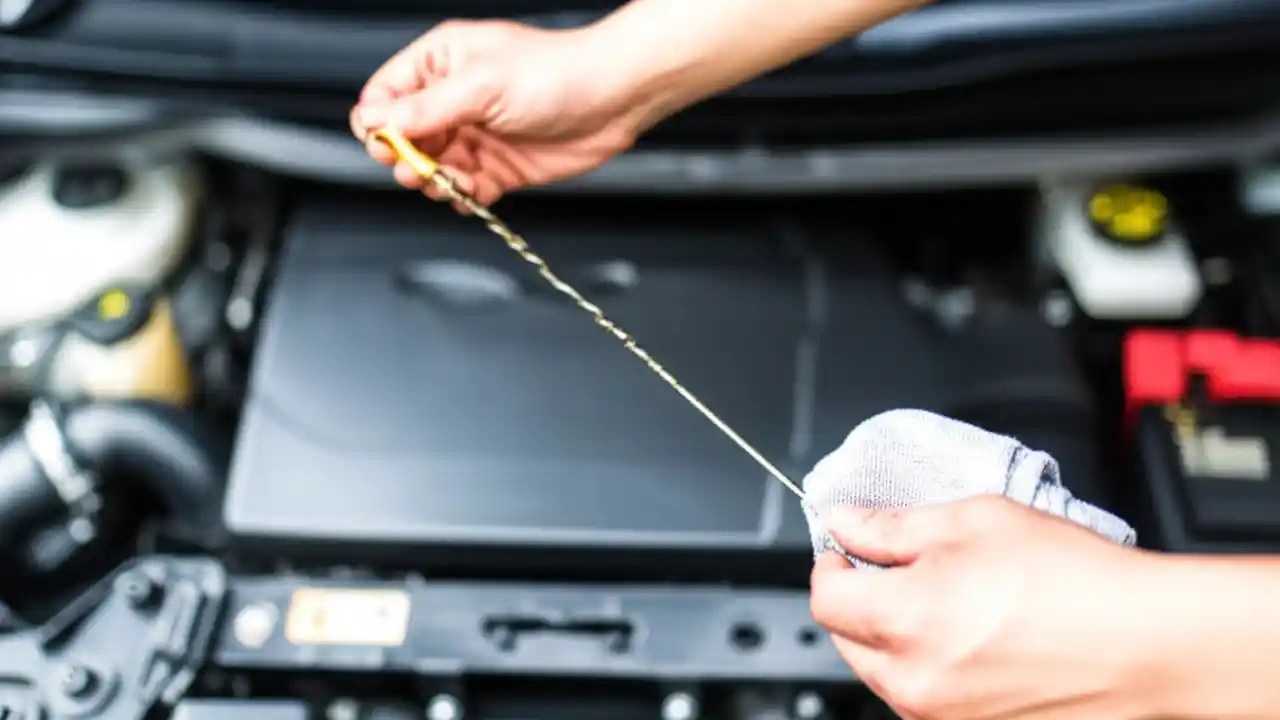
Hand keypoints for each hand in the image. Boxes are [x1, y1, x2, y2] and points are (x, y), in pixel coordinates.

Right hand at [349, 19, 644, 207]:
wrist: (612, 100)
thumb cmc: (558, 73)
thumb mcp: (482, 85)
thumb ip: (426, 109)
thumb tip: (376, 121)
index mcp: (441, 63)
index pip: (385, 96)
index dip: (378, 124)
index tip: (386, 145)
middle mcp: (453, 99)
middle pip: (403, 139)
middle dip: (405, 159)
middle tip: (417, 169)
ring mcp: (474, 135)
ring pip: (431, 168)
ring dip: (434, 181)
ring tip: (449, 181)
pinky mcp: (496, 167)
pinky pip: (463, 189)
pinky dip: (462, 196)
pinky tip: (471, 191)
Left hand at [809, 496, 1168, 719]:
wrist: (1150, 642)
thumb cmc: (1075, 580)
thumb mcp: (974, 520)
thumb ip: (892, 526)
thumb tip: (845, 523)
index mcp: (905, 621)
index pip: (825, 598)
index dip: (830, 563)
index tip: (846, 548)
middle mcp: (914, 682)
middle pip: (847, 639)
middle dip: (860, 599)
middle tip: (897, 567)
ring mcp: (942, 716)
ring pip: (883, 673)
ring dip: (893, 636)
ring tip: (947, 600)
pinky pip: (923, 698)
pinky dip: (929, 667)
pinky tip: (970, 637)